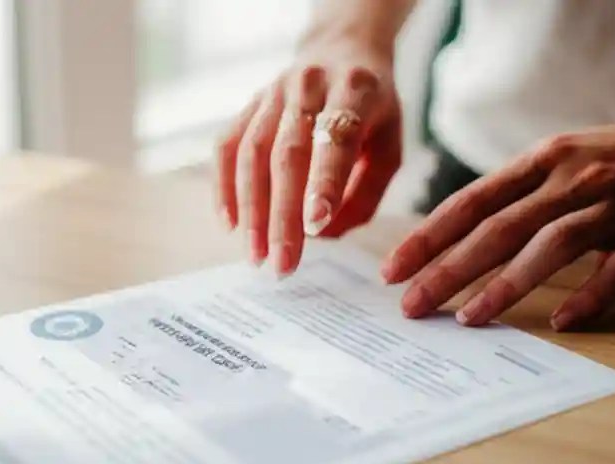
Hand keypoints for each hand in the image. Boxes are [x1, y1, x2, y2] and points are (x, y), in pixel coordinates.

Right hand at [215, 40, 401, 275]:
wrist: (342, 48)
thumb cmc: (370, 109)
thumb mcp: (390, 143)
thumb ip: (366, 191)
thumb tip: (324, 235)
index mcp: (356, 90)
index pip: (337, 138)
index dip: (325, 182)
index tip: (317, 226)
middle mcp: (310, 85)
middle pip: (289, 152)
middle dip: (283, 214)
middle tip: (282, 264)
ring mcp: (273, 93)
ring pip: (253, 152)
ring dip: (251, 210)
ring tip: (255, 255)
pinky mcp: (248, 103)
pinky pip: (227, 146)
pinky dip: (225, 187)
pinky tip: (230, 224)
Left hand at [382, 69, 614, 330]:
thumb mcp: (567, 158)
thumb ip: (518, 193)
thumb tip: (457, 235)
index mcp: (545, 160)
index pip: (472, 201)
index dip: (429, 237)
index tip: (392, 270)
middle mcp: (573, 181)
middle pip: (498, 230)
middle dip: (448, 270)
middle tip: (411, 306)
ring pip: (548, 249)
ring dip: (503, 287)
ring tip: (467, 318)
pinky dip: (588, 300)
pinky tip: (562, 324)